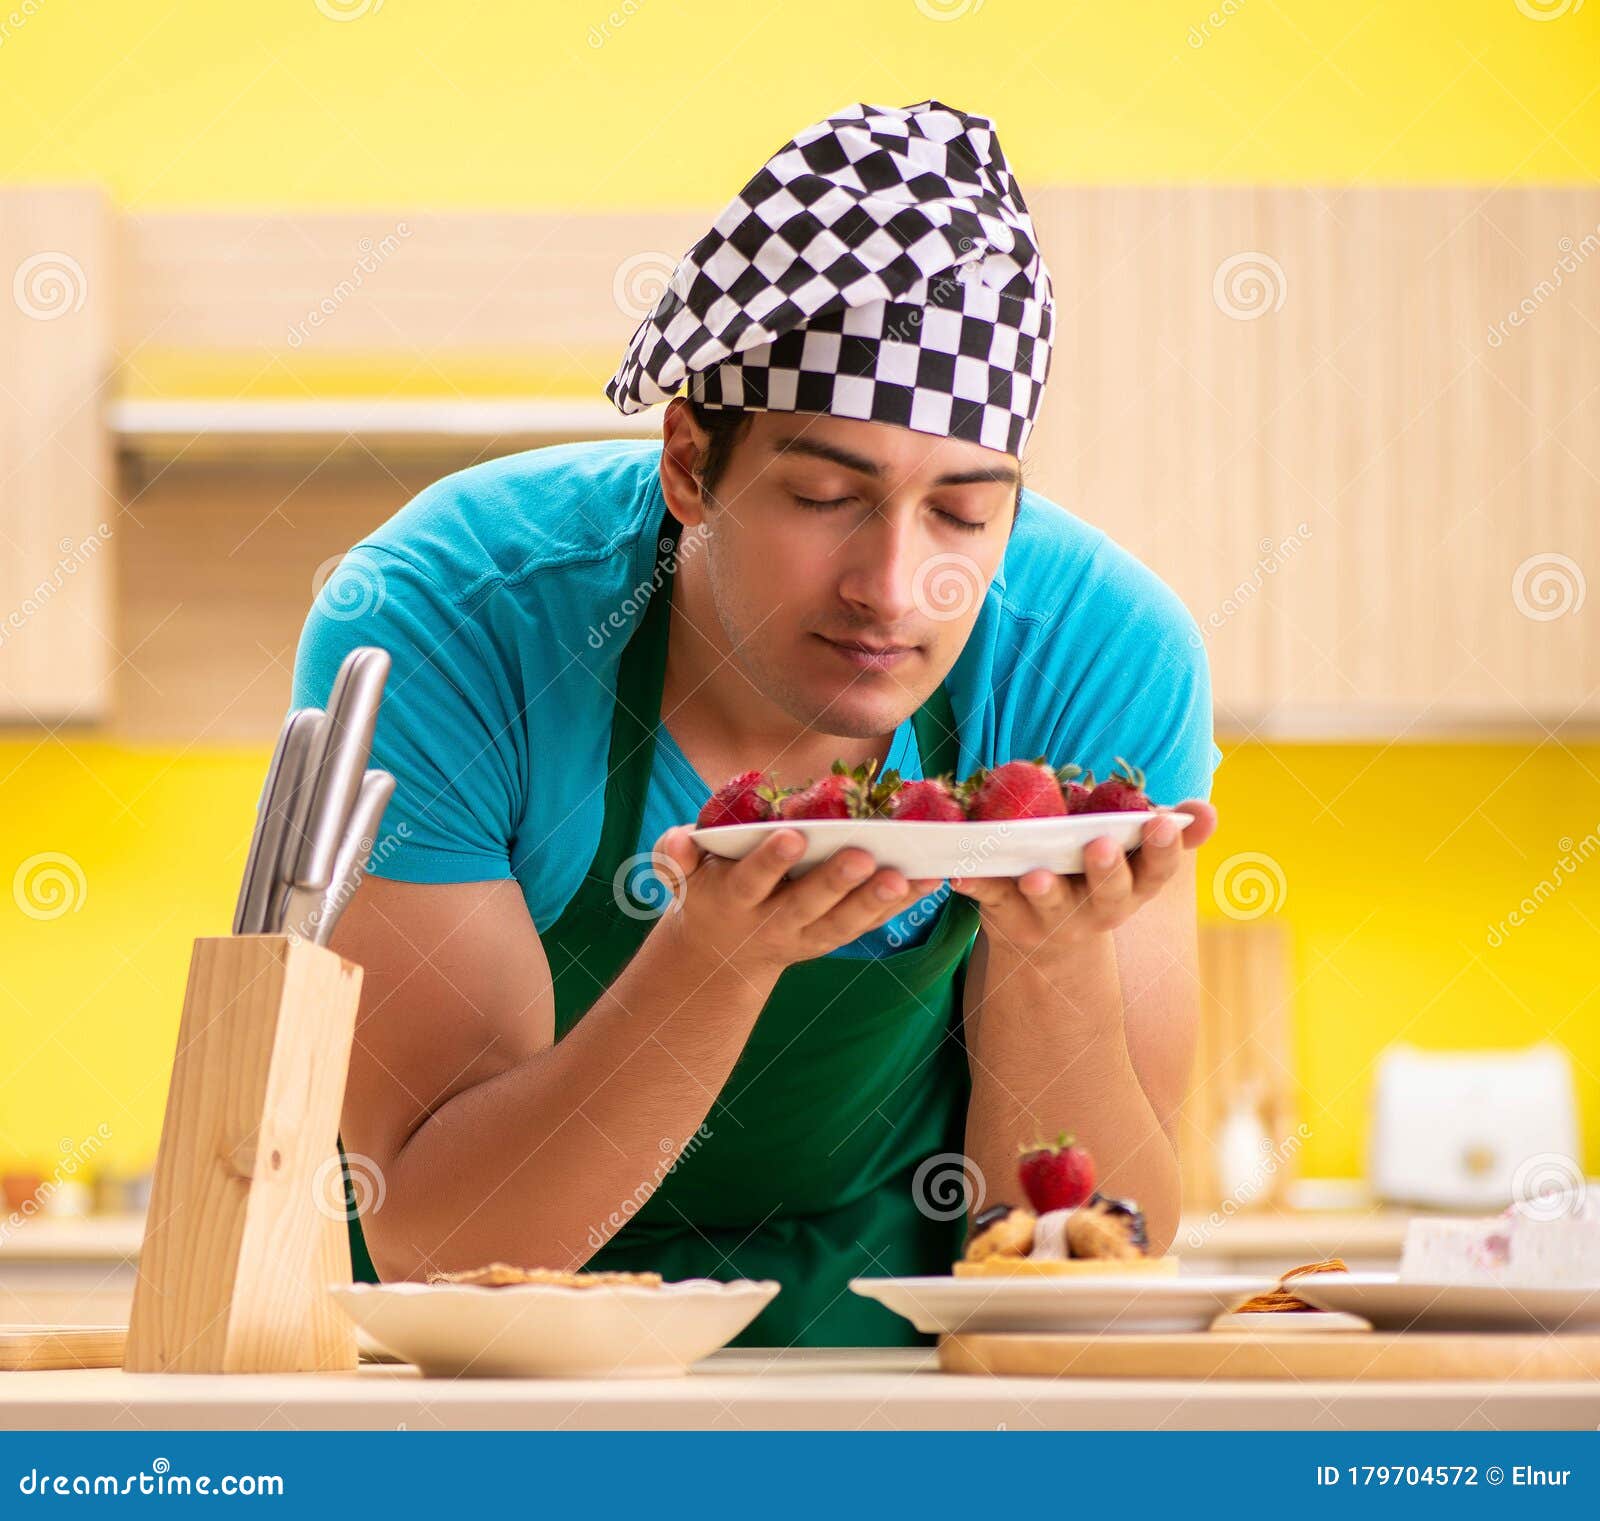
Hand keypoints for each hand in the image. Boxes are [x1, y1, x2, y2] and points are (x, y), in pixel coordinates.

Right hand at [650, 824, 939, 980]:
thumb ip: (676, 856)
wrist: (721, 955)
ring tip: (905, 875)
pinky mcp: (833, 937)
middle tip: (863, 856)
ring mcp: (807, 935)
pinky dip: (900, 904)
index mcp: (734, 899)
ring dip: (875, 901)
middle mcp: (772, 922)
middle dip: (834, 882)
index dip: (769, 861)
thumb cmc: (708, 892)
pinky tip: (930, 878)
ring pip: (844, 921)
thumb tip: (680, 840)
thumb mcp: (682, 877)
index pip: (751, 880)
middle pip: (806, 904)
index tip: (791, 837)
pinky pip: (870, 923)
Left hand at [949, 801, 1217, 956]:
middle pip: (1109, 894)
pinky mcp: (1007, 917)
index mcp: (1133, 886)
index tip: (1162, 822)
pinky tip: (962, 870)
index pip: (1158, 870)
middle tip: (1099, 846)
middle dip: (1106, 870)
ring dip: (1045, 890)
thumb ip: (1168, 831)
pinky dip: (976, 884)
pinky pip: (990, 899)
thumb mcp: (1132, 854)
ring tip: (1034, 874)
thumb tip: (1207, 812)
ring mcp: (1052, 918)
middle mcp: (1098, 909)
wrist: (1044, 939)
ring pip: (1051, 905)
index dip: (1163, 849)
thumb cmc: (1093, 873)